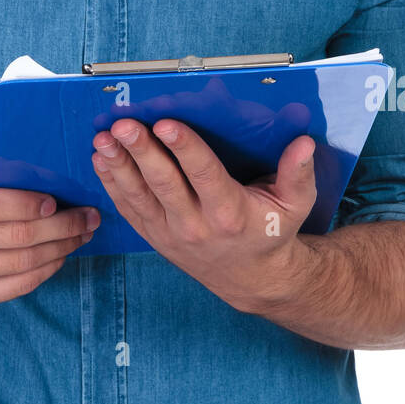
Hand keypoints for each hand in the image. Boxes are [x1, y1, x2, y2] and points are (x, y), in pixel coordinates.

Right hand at [0, 156, 98, 309]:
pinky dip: (45, 271)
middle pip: (15, 237)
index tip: (57, 201)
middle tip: (89, 217)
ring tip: (82, 235)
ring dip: (60, 249)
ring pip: (20, 264)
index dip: (28, 205)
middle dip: (61, 227)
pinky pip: (15, 287)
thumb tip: (46, 175)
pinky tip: (60, 256)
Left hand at [91, 118, 316, 312]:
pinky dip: (112, 185)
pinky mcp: (155, 237)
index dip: (184, 149)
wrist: (251, 279)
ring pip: (139, 197)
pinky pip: (129, 210)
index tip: (166, 124)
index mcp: (231, 214)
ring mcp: (171, 234)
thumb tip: (304, 143)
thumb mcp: (295, 206)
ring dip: (118, 166)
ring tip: (102, 139)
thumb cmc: (272, 231)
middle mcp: (196, 226)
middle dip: (141, 152)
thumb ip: (298, 173)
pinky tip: (100, 160)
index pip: (204, 176)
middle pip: (164, 185)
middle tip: (123, 125)